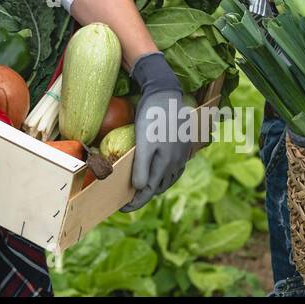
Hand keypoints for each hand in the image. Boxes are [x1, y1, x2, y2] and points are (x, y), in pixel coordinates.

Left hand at [121, 53, 189, 211]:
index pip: (149, 192)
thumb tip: (140, 189)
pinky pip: (173, 170)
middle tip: (127, 198)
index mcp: (166, 164)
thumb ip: (143, 168)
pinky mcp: (182, 148)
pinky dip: (163, 176)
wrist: (166, 95)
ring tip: (139, 189)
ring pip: (167, 180)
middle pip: (158, 188)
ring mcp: (181, 156)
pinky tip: (156, 173)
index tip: (122, 208)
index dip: (135, 203)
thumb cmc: (152, 118)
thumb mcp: (144, 143)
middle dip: (143, 195)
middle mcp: (176, 164)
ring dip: (153, 187)